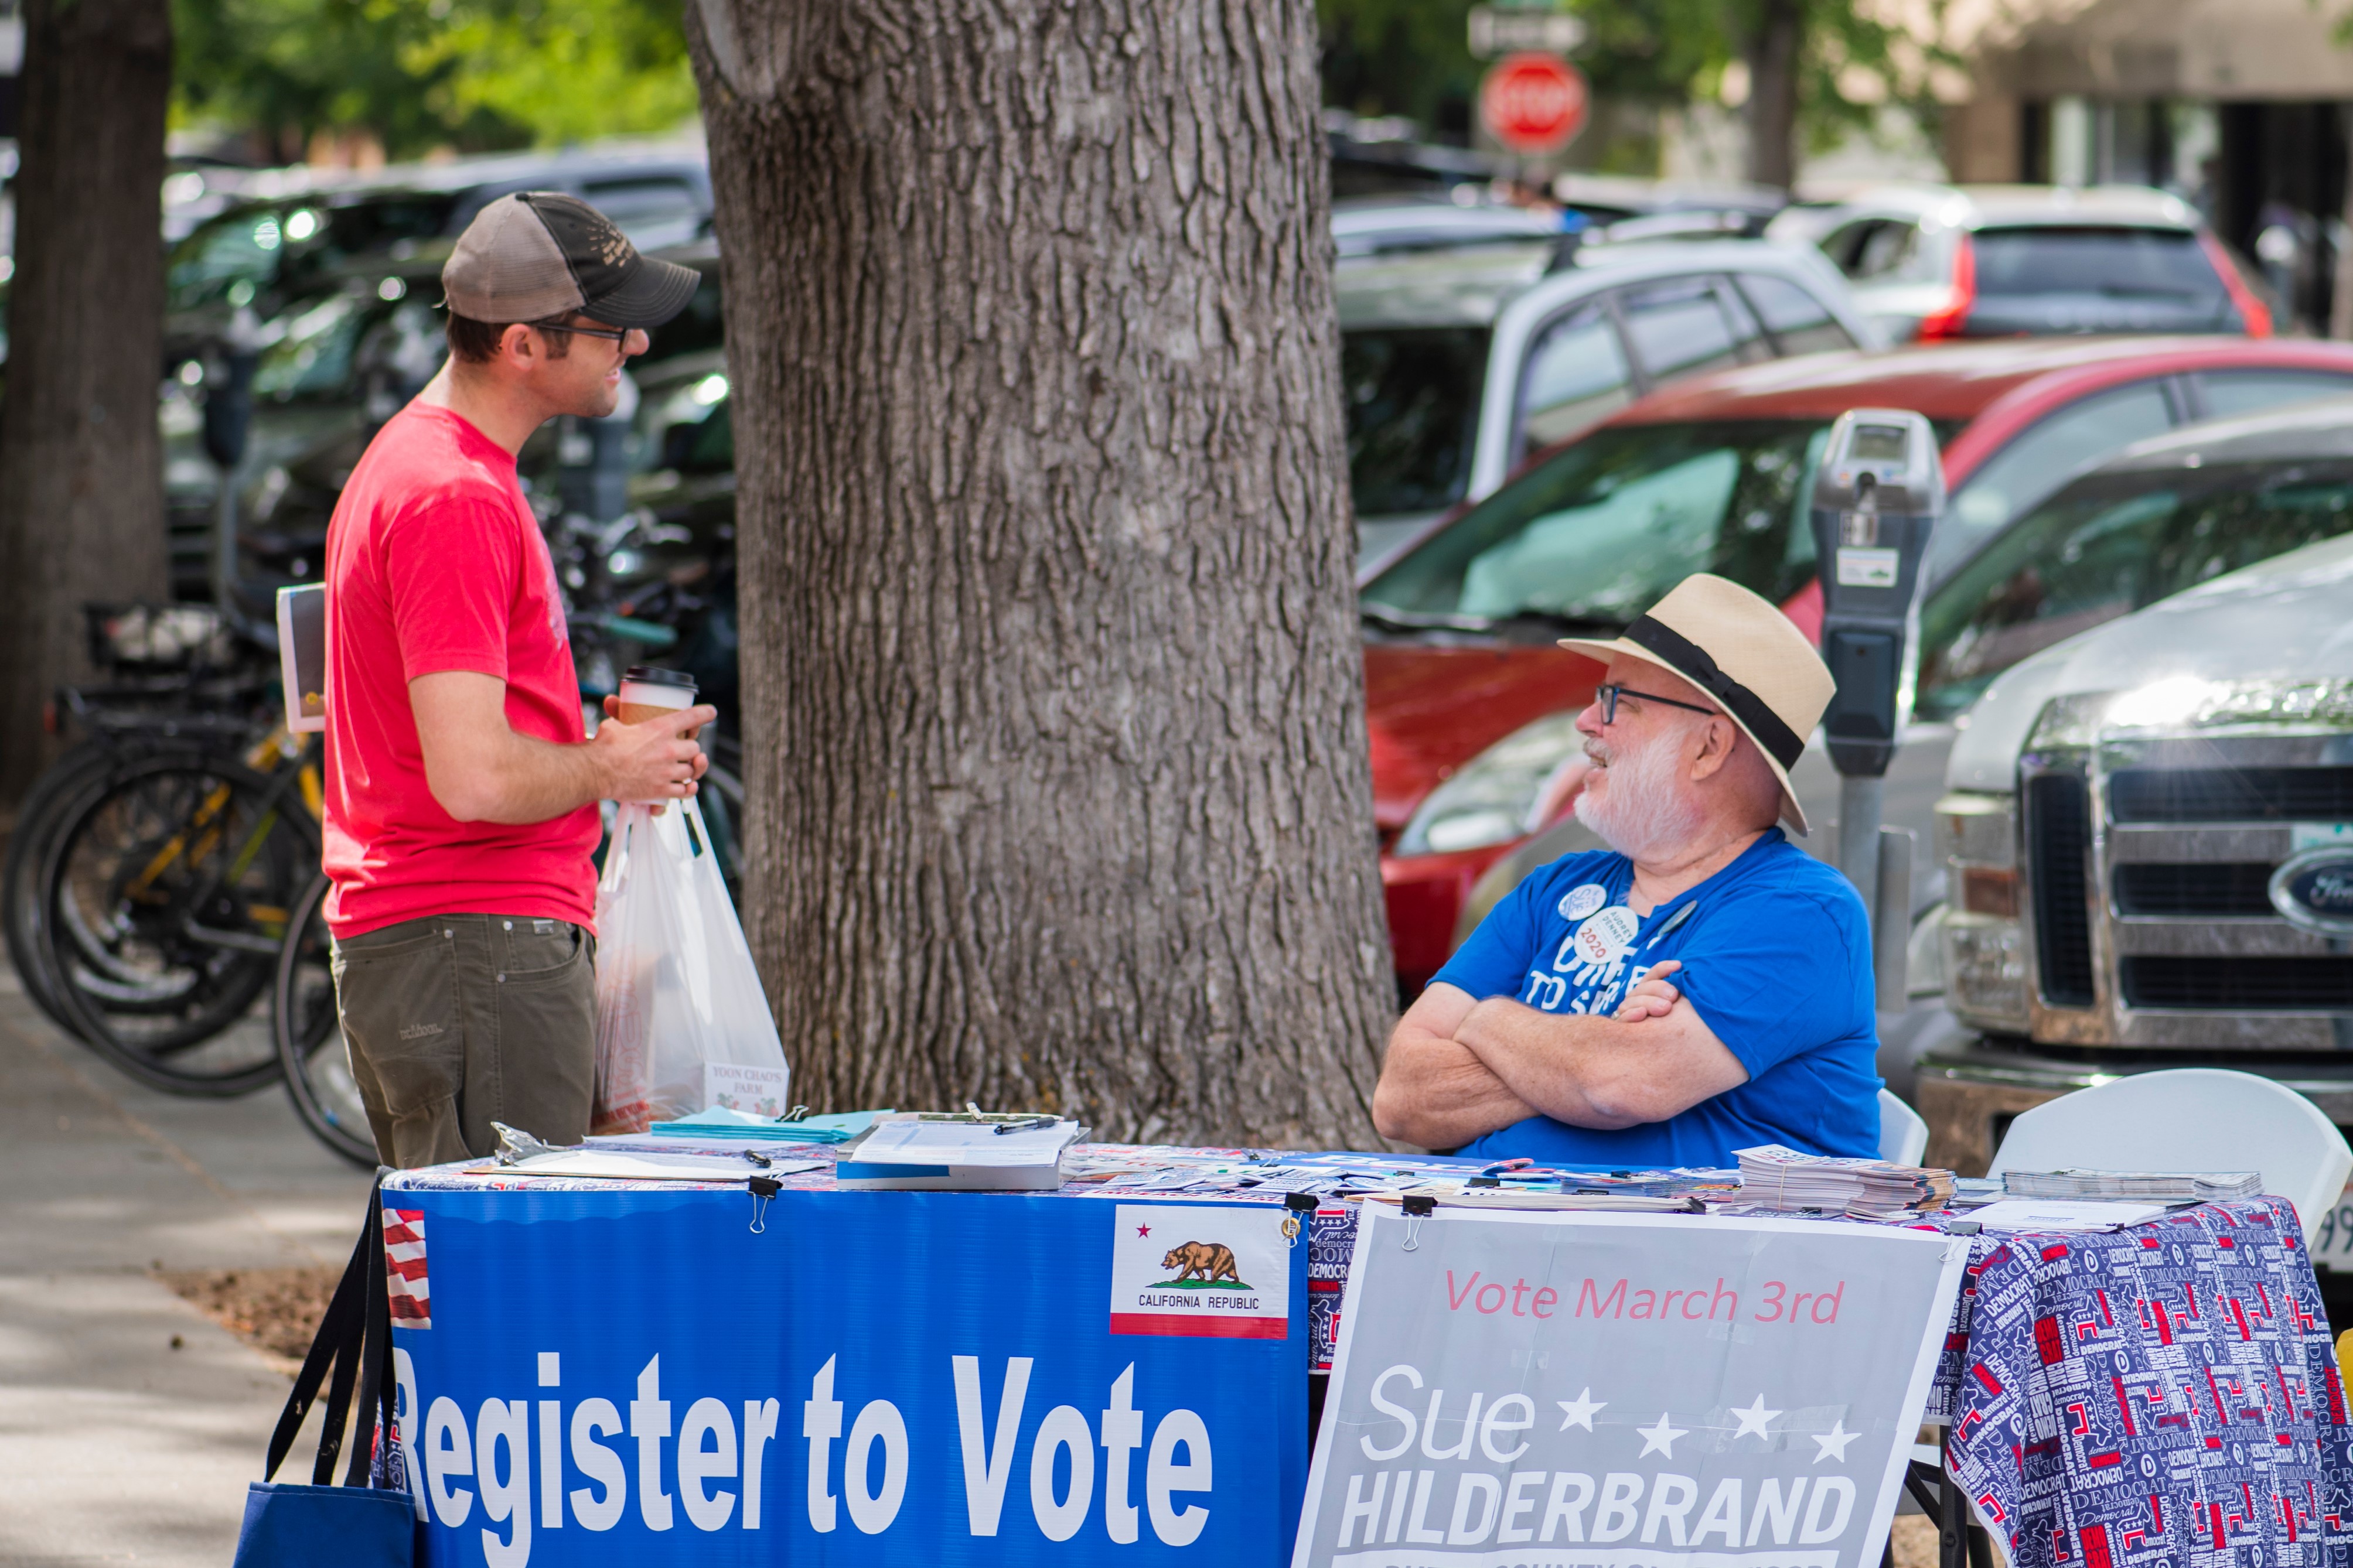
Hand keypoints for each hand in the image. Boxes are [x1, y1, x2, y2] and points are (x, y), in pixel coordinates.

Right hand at [591, 700, 715, 802]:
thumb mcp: (614, 724)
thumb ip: (618, 714)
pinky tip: (689, 786)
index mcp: (661, 728)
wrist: (597, 772)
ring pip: (692, 770)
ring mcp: (668, 771)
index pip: (692, 717)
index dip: (705, 714)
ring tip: (683, 769)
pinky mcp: (662, 790)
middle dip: (691, 750)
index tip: (711, 712)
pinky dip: (689, 790)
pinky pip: (685, 792)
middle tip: (683, 751)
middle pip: (695, 748)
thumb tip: (612, 701)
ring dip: (689, 770)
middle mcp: (670, 749)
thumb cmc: (604, 747)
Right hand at [1614, 960, 1684, 1021]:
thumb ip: (1678, 998)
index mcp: (1649, 991)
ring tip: (1665, 1008)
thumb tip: (1689, 980)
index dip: (1664, 968)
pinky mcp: (1621, 1027)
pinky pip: (1623, 1019)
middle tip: (1673, 996)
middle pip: (1643, 987)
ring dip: (1649, 1002)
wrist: (1650, 1057)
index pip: (1653, 975)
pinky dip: (1632, 1015)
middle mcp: (1636, 999)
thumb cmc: (1670, 1028)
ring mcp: (1627, 1012)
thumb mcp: (1675, 1010)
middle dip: (1658, 988)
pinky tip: (1642, 1014)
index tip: (1678, 965)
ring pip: (1633, 1001)